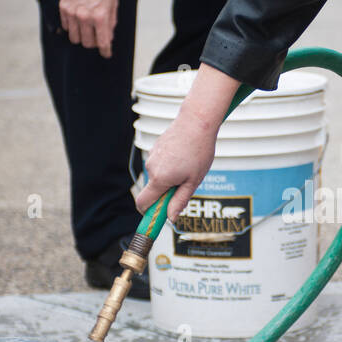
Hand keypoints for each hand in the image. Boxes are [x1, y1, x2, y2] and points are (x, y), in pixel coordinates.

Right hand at [59, 0, 117, 57]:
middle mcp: (85, 17)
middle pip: (87, 43)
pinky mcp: (63, 8)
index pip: (102, 43)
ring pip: (75, 38)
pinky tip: (77, 19)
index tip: (106, 54)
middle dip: (93, 42)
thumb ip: (110, 24)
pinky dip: (72, 26)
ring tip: (86, 28)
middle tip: (96, 36)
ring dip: (81, 36)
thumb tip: (107, 39)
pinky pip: (66, 27)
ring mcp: (72, 13)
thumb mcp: (113, 5)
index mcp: (100, 17)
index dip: (106, 51)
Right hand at [134, 64, 240, 219]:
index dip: (147, 213)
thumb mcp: (193, 181)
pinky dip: (169, 166)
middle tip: (185, 184)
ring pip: (158, 177)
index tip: (156, 218)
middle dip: (166, 193)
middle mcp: (152, 168)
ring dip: (170, 178)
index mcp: (160, 179)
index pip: (143, 203)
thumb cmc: (199, 152)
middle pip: (153, 191)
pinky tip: (183, 156)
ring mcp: (152, 157)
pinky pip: (160, 165)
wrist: (197, 122)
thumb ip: (179, 201)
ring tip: (188, 166)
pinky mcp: (155, 148)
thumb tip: (170, 219)